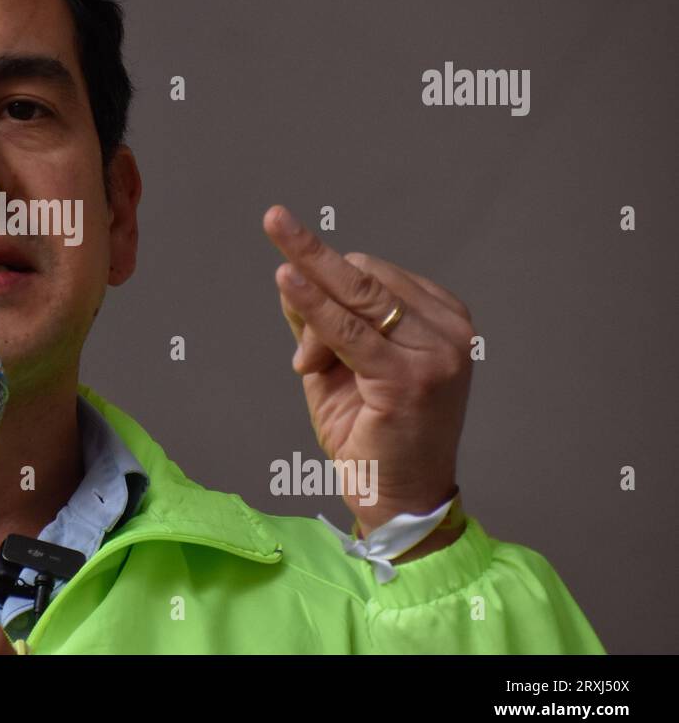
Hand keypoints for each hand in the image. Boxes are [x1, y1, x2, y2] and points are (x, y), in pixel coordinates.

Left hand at [262, 205, 472, 544]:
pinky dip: (314, 305)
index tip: (303, 335)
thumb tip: (290, 274)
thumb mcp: (342, 366)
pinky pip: (349, 329)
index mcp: (442, 317)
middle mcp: (450, 329)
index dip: (328, 287)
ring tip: (290, 309)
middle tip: (273, 222)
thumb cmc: (374, 435)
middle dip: (315, 281)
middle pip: (366, 275)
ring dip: (310, 300)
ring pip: (357, 295)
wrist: (400, 500)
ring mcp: (437, 352)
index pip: (375, 276)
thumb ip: (321, 322)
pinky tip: (287, 279)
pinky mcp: (410, 377)